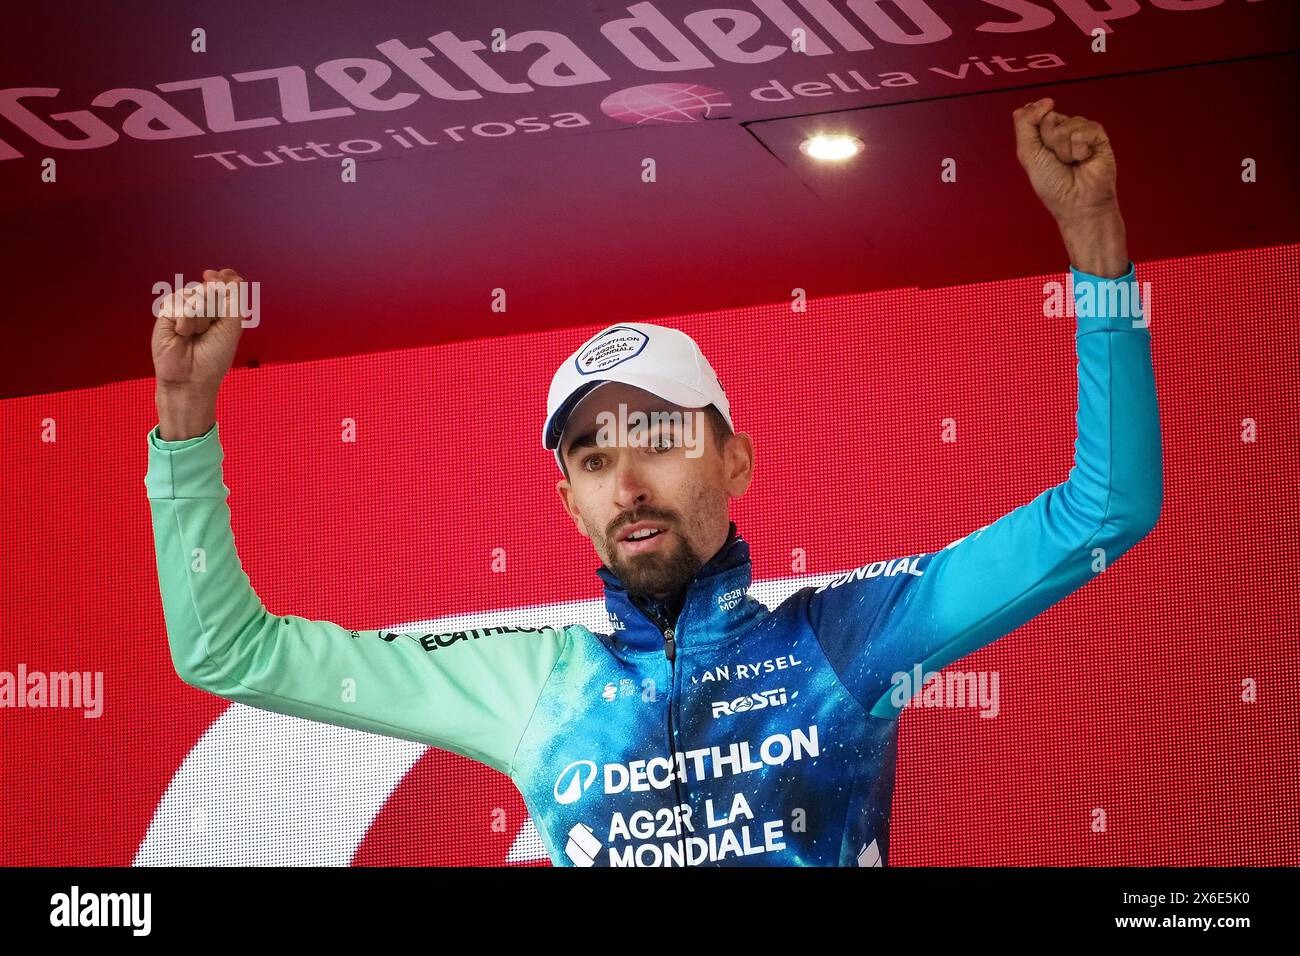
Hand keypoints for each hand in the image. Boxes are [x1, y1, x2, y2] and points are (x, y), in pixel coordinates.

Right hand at [151, 268, 245, 438]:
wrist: (192, 377)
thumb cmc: (215, 356)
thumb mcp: (232, 326)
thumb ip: (233, 298)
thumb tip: (228, 275)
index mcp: (220, 310)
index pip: (223, 284)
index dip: (225, 277)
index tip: (227, 274)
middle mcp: (201, 307)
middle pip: (209, 287)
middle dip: (214, 305)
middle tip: (209, 328)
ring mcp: (183, 309)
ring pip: (194, 293)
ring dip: (200, 316)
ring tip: (195, 334)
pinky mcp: (166, 314)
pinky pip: (178, 303)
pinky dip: (184, 319)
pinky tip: (181, 333)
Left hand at [1013, 98, 1117, 223]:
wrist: (1077, 202)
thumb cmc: (1053, 184)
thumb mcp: (1028, 154)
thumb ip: (1025, 124)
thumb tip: (1043, 101)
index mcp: (1043, 135)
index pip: (1035, 114)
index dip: (1034, 130)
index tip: (1040, 151)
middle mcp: (1062, 131)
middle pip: (1049, 118)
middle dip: (1049, 142)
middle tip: (1058, 161)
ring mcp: (1081, 132)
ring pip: (1067, 124)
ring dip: (1064, 149)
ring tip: (1072, 163)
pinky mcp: (1098, 136)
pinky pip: (1084, 129)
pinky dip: (1080, 148)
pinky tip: (1085, 159)